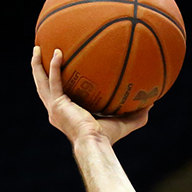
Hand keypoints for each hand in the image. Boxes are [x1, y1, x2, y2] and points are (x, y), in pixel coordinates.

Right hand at [31, 46, 147, 144]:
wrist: (96, 144)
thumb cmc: (108, 139)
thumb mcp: (125, 123)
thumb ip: (138, 113)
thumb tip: (153, 101)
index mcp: (66, 114)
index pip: (58, 94)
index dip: (55, 81)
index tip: (58, 68)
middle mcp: (56, 111)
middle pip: (42, 86)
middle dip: (39, 68)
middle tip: (40, 52)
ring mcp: (54, 108)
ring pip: (41, 82)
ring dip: (37, 64)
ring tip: (37, 47)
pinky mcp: (57, 105)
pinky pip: (54, 81)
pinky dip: (54, 66)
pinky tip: (58, 52)